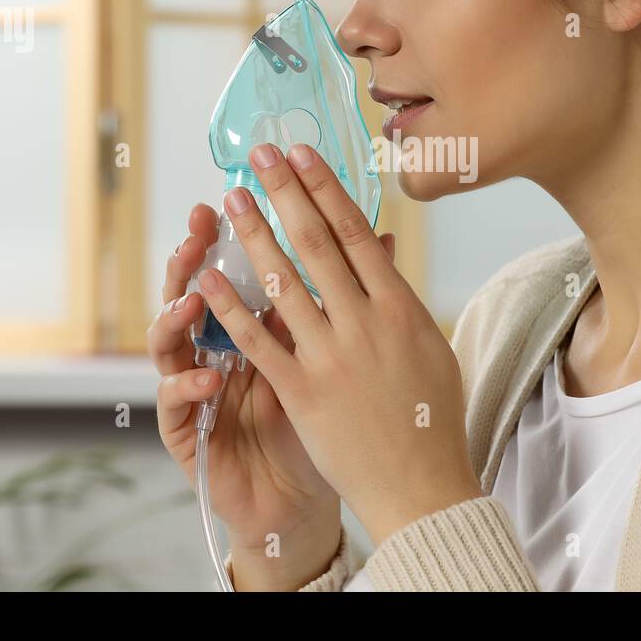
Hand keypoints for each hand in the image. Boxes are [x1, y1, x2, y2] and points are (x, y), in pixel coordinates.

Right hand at [148, 202, 367, 588]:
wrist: (301, 499)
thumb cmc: (321, 426)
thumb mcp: (335, 357)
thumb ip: (342, 300)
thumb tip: (382, 238)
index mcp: (250, 329)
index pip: (234, 269)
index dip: (236, 233)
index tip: (240, 190)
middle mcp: (213, 351)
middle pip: (189, 293)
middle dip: (192, 255)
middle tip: (199, 226)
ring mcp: (194, 389)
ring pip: (167, 342)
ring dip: (176, 314)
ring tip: (192, 292)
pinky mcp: (186, 433)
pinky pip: (174, 406)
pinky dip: (188, 388)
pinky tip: (208, 377)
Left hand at [195, 142, 483, 546]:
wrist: (422, 486)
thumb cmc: (433, 418)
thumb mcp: (431, 346)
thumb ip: (401, 297)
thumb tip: (382, 249)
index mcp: (401, 307)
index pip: (357, 233)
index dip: (326, 189)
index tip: (302, 154)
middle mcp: (365, 323)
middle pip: (317, 243)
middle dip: (286, 193)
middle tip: (260, 156)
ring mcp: (330, 356)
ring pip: (283, 282)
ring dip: (253, 236)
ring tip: (232, 200)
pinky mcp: (301, 391)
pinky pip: (257, 341)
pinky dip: (230, 308)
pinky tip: (207, 278)